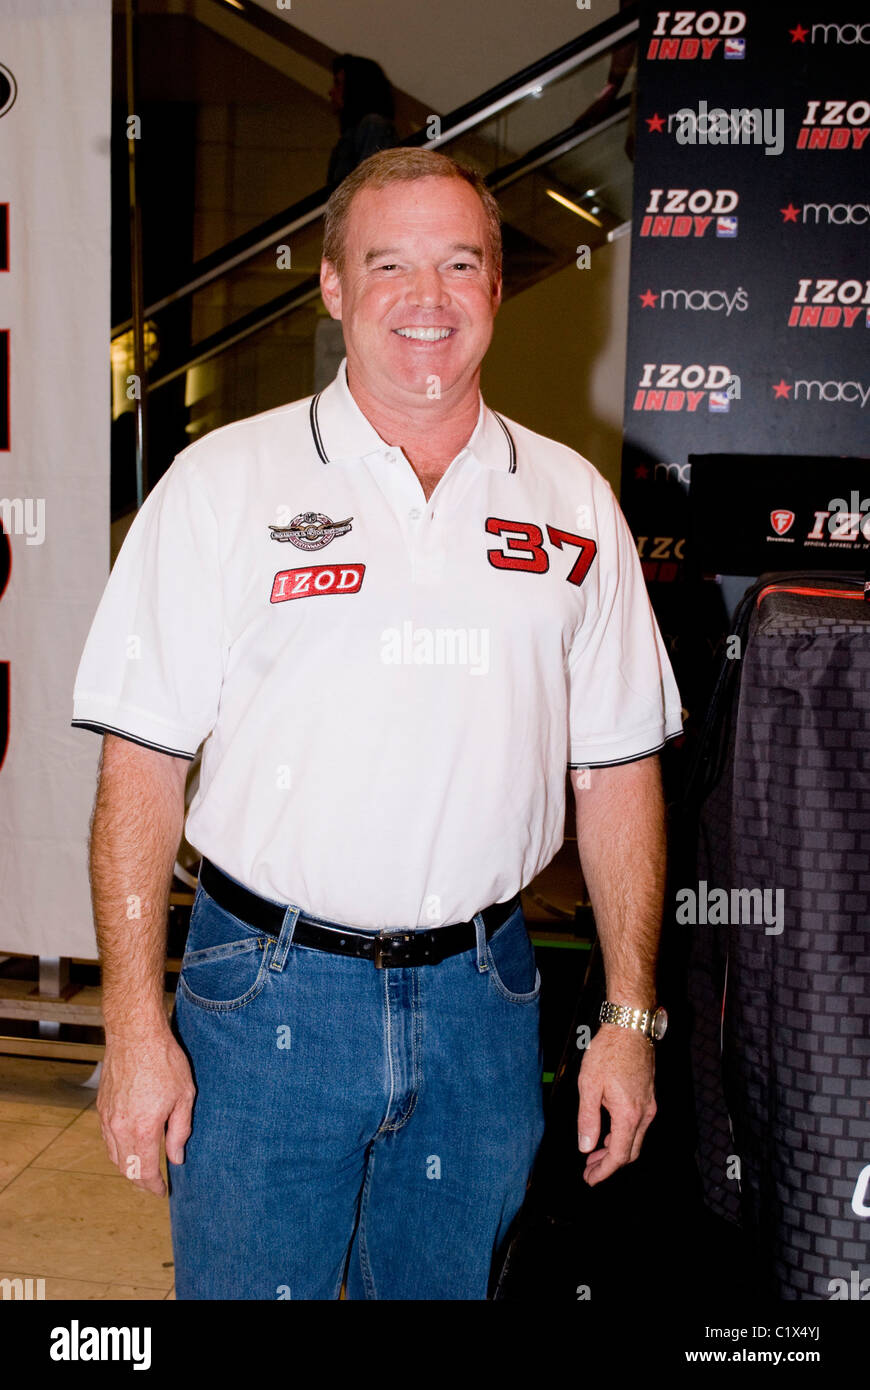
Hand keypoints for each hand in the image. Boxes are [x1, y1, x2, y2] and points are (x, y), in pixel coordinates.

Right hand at [97, 1026, 195, 1196]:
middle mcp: (120, 1128)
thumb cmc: (164, 1060)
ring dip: (127, 1166)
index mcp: (143, 1129)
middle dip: (140, 1180)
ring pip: (113, 1155)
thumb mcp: (184, 1096)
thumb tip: (176, 1157)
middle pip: (126, 1168)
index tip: (162, 1191)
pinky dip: (117, 1149)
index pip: (144, 1171)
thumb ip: (179, 1131)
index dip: (153, 1186)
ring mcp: (107, 1117)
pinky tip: (130, 1145)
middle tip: (154, 1183)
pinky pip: (107, 1138)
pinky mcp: (102, 1106)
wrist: (136, 1034)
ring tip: (144, 1168)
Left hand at [577, 1025, 655, 1185]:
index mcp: (629, 1114)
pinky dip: (623, 1136)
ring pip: (635, 1140)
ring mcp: (649, 1106)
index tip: (590, 1179)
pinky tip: (607, 1133)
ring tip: (594, 1154)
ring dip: (616, 1151)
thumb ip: (587, 1119)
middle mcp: (644, 1114)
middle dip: (609, 1165)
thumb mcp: (589, 1085)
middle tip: (589, 1171)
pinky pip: (638, 1126)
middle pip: (630, 1152)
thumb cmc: (609, 1052)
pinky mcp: (649, 1097)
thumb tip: (586, 1146)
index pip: (619, 1155)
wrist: (630, 1027)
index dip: (604, 1171)